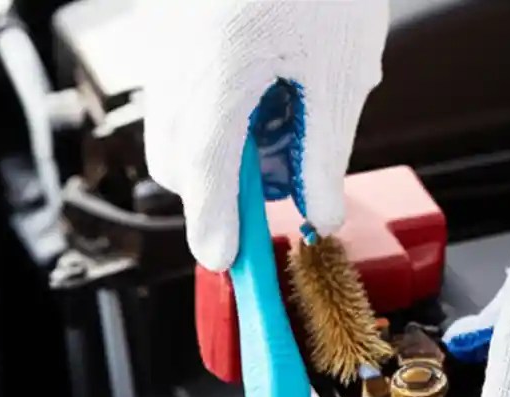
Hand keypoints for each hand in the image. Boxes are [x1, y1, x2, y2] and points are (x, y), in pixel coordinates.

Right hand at [139, 0, 389, 270]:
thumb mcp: (341, 71)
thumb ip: (325, 151)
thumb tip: (320, 211)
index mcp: (220, 73)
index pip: (204, 175)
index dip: (214, 226)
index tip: (225, 260)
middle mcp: (179, 58)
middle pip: (180, 156)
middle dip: (224, 183)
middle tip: (282, 177)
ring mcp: (168, 37)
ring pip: (178, 121)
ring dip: (225, 142)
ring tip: (285, 116)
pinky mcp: (173, 22)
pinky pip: (184, 84)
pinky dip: (218, 103)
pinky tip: (268, 79)